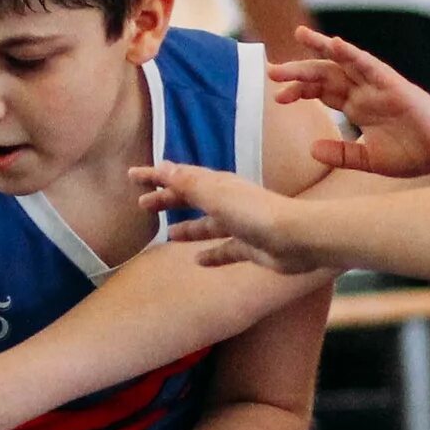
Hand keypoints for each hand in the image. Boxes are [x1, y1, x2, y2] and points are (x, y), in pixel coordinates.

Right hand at [134, 161, 335, 274]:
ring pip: (207, 227)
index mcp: (218, 185)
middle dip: (168, 200)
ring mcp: (240, 226)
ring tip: (168, 235)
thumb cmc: (256, 213)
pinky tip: (198, 262)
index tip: (133, 176)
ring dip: (188, 228)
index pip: (180, 177)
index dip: (156, 176)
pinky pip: (225, 252)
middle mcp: (228, 203)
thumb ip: (190, 184)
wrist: (297, 238)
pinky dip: (211, 255)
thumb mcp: (216, 195)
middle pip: (192, 199)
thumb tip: (164, 167)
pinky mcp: (251, 249)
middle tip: (142, 205)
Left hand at [271, 25, 429, 178]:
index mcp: (357, 107)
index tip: (277, 97)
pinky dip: (352, 54)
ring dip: (321, 49)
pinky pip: (369, 65)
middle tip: (272, 70)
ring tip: (300, 36)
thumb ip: (341, 153)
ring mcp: (378, 85)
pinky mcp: (394, 84)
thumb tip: (311, 149)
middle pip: (326, 74)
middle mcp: (364, 91)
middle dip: (299, 71)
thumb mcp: (368, 159)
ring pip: (345, 62)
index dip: (299, 91)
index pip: (322, 92)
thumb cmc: (413, 152)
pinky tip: (334, 45)